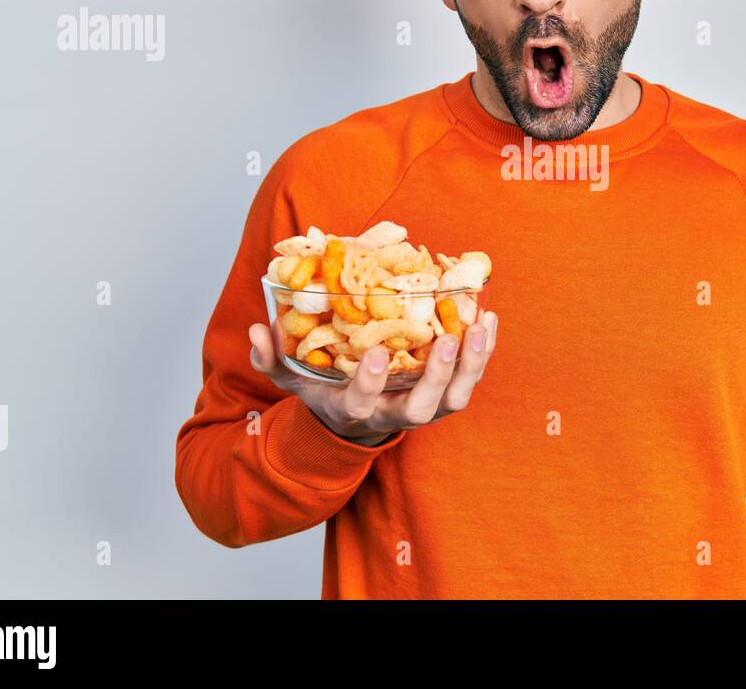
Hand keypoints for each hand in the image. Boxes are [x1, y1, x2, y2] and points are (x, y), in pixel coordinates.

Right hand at [248, 309, 497, 445]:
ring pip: (455, 398)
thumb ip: (272, 359)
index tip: (377, 352)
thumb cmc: (325, 393)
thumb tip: (257, 329)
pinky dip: (482, 353)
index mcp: (356, 411)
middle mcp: (394, 415)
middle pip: (423, 408)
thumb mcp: (294, 379)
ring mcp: (424, 409)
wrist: (356, 424)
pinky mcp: (444, 398)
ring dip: (472, 364)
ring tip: (480, 324)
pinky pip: (469, 380)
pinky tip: (488, 320)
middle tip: (449, 341)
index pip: (364, 404)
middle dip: (438, 377)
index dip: (372, 382)